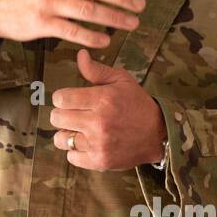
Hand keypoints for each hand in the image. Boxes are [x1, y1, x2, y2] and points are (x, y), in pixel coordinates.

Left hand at [49, 49, 165, 170]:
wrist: (159, 133)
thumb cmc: (137, 103)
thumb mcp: (121, 80)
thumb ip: (96, 70)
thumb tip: (80, 55)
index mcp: (102, 99)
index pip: (61, 98)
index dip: (62, 97)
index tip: (69, 100)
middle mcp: (98, 122)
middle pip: (56, 118)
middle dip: (62, 114)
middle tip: (74, 115)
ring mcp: (99, 144)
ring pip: (61, 139)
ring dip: (67, 134)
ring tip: (78, 130)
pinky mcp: (100, 161)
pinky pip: (71, 157)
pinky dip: (75, 151)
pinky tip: (86, 143)